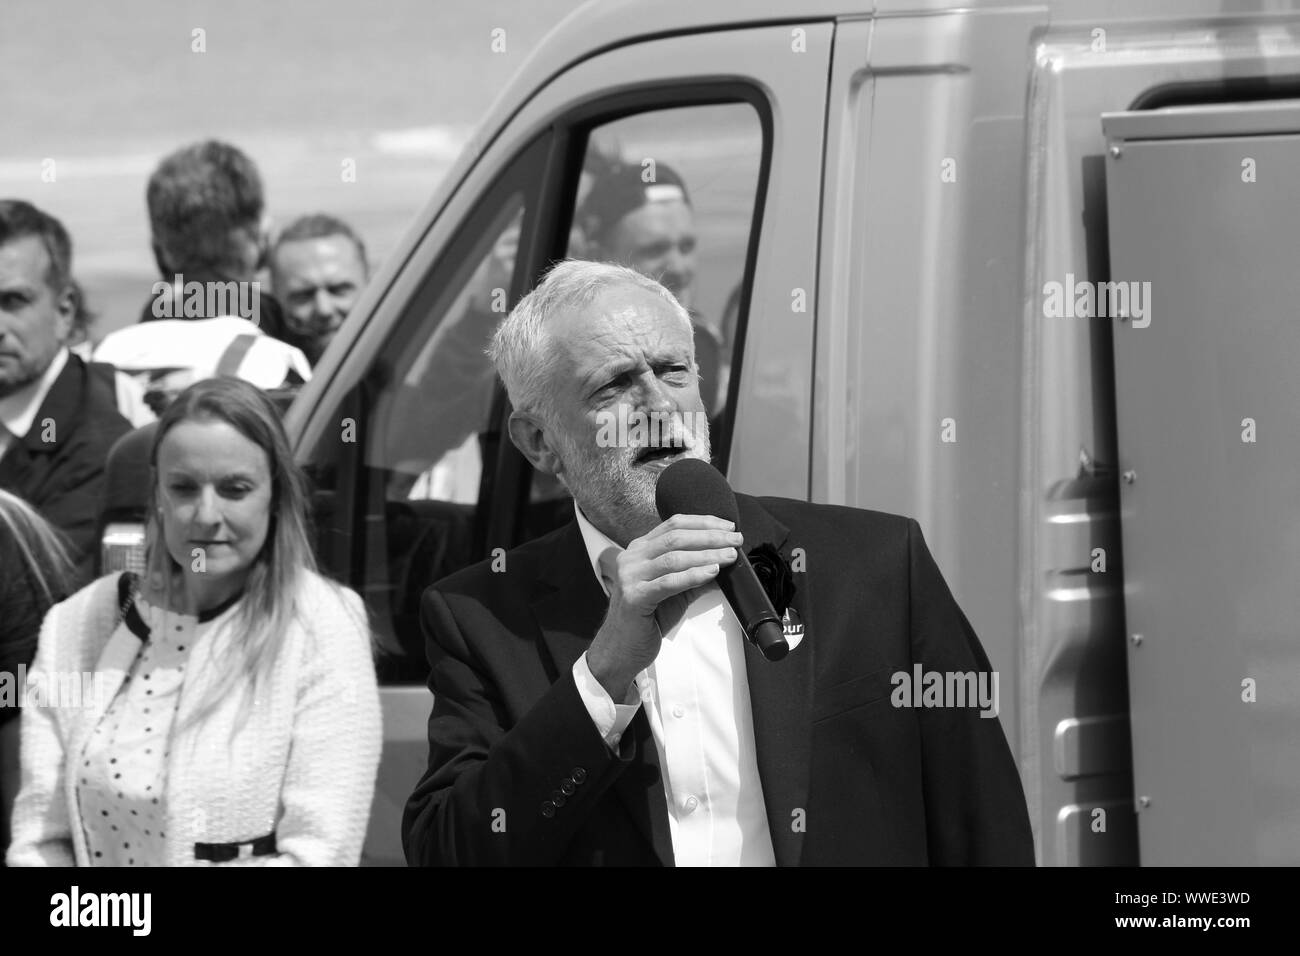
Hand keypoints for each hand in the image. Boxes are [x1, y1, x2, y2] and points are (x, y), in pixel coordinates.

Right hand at [586, 514, 742, 699]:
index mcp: (640, 550)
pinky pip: (668, 582)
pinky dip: (692, 575)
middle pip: (675, 538)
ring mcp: (630, 576)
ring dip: (706, 555)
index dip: (703, 523)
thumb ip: (698, 575)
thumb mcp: (677, 591)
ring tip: (729, 556)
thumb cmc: (648, 618)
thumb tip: (726, 563)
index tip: (728, 527)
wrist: (622, 649)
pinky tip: (711, 572)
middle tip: (735, 540)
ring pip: (673, 557)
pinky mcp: (634, 597)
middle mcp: (632, 558)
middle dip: (710, 537)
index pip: (673, 525)